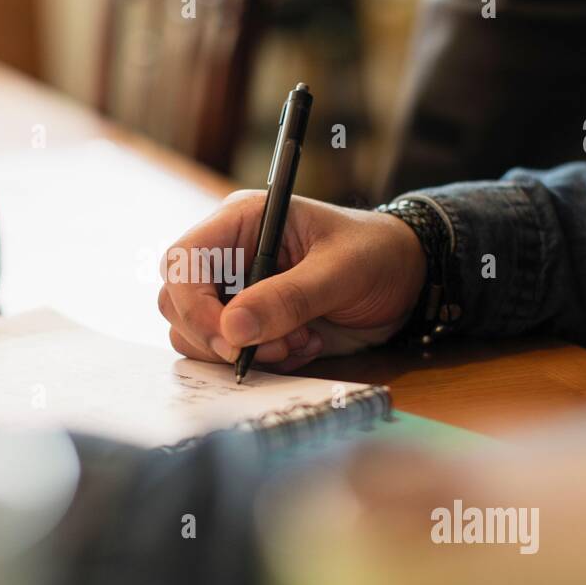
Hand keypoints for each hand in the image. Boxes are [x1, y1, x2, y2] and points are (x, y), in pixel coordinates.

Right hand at [158, 190, 425, 371]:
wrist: (408, 280)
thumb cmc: (377, 255)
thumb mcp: (341, 271)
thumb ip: (289, 298)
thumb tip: (232, 329)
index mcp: (241, 222)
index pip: (182, 262)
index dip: (193, 305)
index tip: (231, 339)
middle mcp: (229, 257)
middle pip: (178, 304)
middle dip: (219, 337)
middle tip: (277, 346)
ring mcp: (236, 294)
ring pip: (197, 336)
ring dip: (245, 352)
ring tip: (298, 342)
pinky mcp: (251, 325)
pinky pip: (229, 355)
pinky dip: (263, 361)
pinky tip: (305, 345)